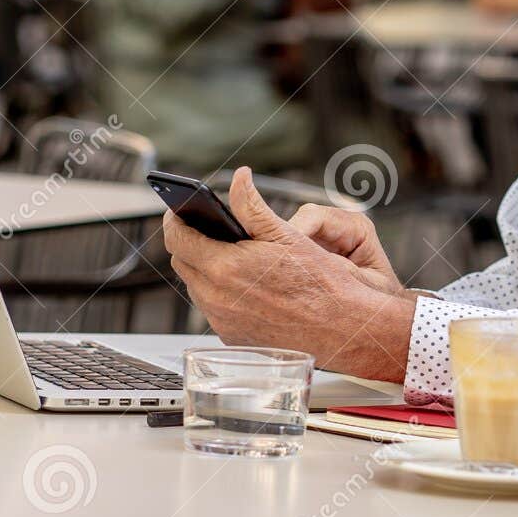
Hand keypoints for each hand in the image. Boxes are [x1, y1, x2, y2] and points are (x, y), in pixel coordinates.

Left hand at [162, 168, 412, 379]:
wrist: (341, 329)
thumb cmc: (321, 283)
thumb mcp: (286, 233)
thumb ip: (252, 205)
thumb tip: (239, 178)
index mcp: (225, 267)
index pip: (177, 238)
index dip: (175, 220)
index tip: (179, 211)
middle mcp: (217, 298)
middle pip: (182, 263)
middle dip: (190, 243)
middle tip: (206, 230)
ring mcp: (224, 321)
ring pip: (197, 287)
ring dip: (205, 269)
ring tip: (228, 255)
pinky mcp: (233, 338)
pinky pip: (215, 310)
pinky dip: (221, 293)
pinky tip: (245, 285)